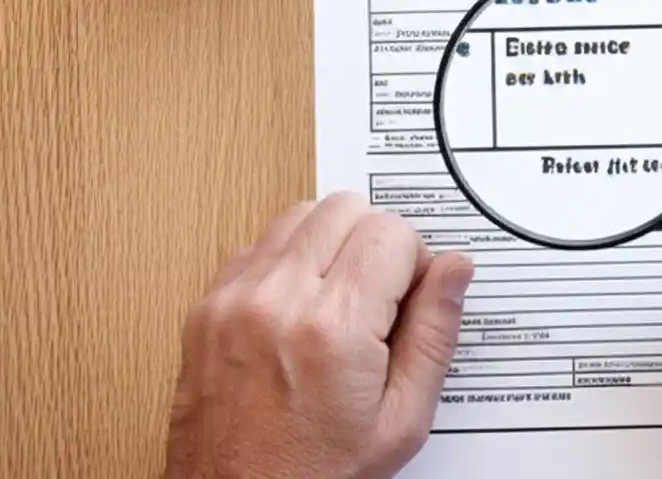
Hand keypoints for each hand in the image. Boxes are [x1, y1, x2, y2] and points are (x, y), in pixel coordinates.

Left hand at [163, 193, 474, 478]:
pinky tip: (303, 303)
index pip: (392, 232)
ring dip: (332, 242)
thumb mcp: (401, 420)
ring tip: (342, 298)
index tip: (411, 297)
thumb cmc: (313, 474)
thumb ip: (435, 335)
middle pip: (347, 208)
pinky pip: (259, 243)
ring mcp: (234, 299)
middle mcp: (277, 302)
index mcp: (333, 330)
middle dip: (377, 242)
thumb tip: (454, 270)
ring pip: (301, 212)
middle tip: (381, 296)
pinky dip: (289, 259)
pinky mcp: (207, 305)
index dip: (416, 261)